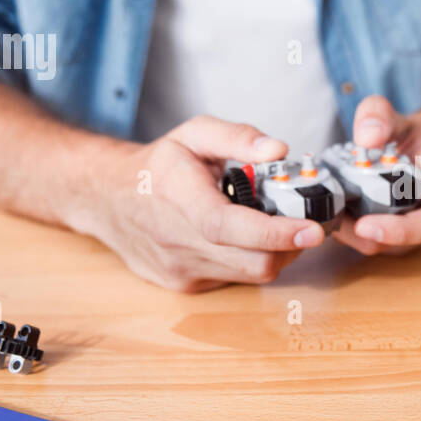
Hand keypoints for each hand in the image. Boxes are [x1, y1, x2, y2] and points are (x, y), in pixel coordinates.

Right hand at [72, 115, 325, 290]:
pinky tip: (241, 240)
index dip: (276, 233)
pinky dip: (249, 261)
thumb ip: (238, 137)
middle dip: (290, 244)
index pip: (230, 227)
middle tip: (303, 221)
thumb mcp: (194, 134)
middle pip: (254, 261)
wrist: (106, 199)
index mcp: (179, 196)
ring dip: (274, 254)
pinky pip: (234, 280)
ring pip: (250, 275)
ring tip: (272, 225)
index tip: (313, 229)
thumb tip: (279, 149)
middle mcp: (177, 240)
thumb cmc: (157, 166)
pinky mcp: (184, 286)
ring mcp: (180, 269)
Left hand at [333, 96, 420, 255]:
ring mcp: (401, 234)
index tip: (365, 225)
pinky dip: (340, 221)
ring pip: (369, 243)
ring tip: (326, 192)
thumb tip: (365, 138)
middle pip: (392, 242)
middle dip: (354, 226)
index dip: (402, 231)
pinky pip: (358, 238)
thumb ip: (382, 117)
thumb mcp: (401, 119)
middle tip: (327, 198)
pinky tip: (328, 198)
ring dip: (343, 224)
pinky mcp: (381, 236)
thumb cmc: (416, 140)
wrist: (418, 154)